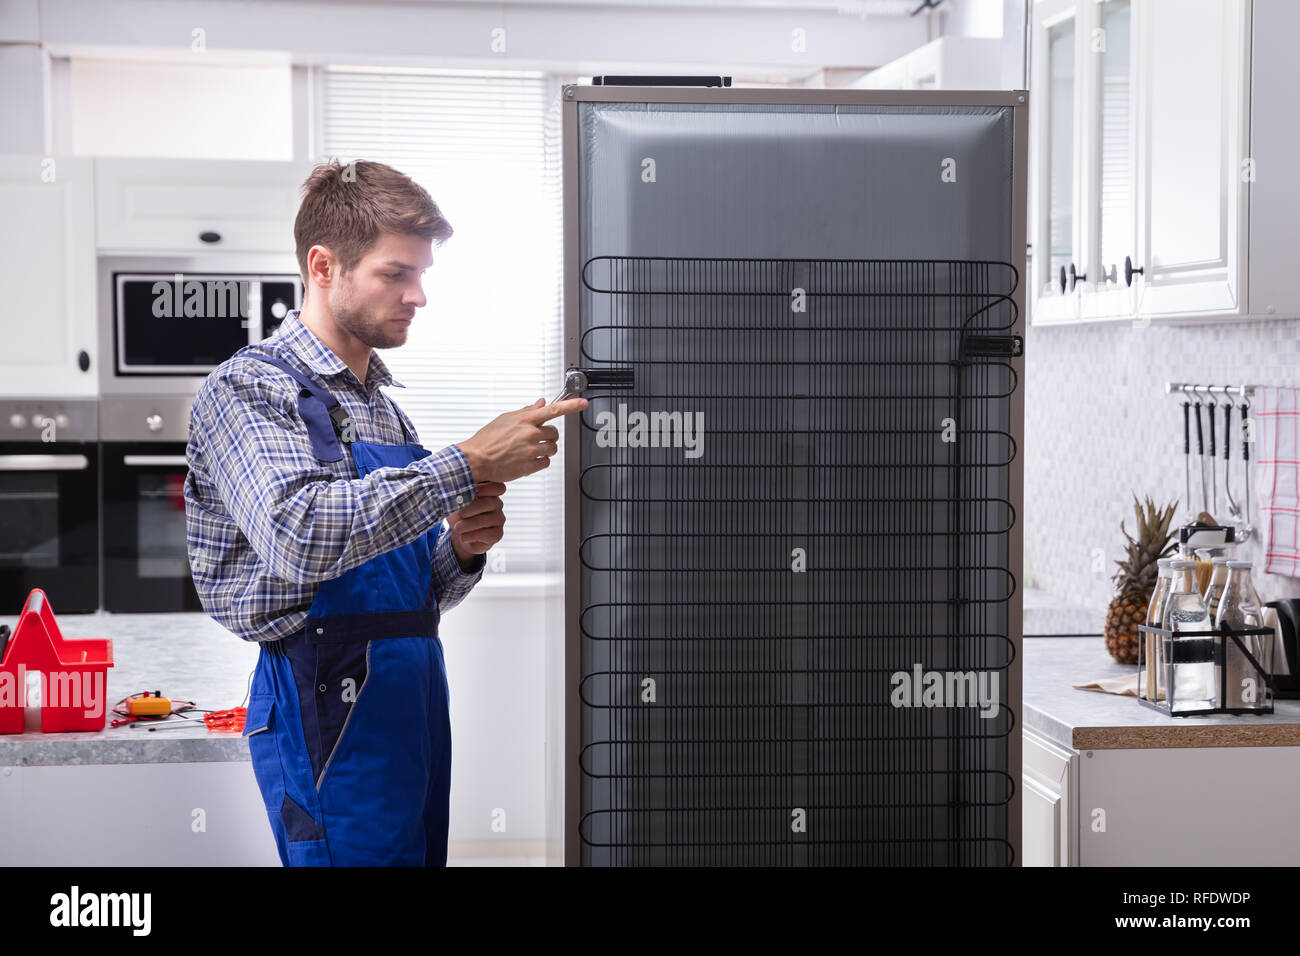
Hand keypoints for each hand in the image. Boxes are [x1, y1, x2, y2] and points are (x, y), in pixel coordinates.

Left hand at [448, 481, 506, 570]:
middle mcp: (497, 504)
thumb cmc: (458, 515)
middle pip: (488, 503)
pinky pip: (486, 534)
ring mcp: (499, 519)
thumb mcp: (455, 503)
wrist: (460, 535)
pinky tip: (463, 536)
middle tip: (460, 514)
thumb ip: (459, 495)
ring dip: (467, 525)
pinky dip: (471, 536)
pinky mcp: (497, 534)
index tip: (468, 492)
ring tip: (457, 528)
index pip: (496, 487)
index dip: (483, 488)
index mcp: (489, 493)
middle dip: (470, 508)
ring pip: (485, 520)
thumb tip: (455, 492)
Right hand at [456, 396, 586, 483]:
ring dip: (545, 449)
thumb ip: (525, 411)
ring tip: (529, 450)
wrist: (476, 459)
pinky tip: (527, 459)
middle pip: (554, 433)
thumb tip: (540, 403)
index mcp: (524, 419)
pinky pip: (545, 462)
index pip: (553, 410)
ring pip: (552, 449)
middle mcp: (529, 434)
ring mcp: (530, 450)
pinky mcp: (529, 466)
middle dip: (548, 435)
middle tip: (535, 438)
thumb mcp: (505, 418)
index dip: (571, 406)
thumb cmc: (486, 440)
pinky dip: (539, 461)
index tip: (582, 403)